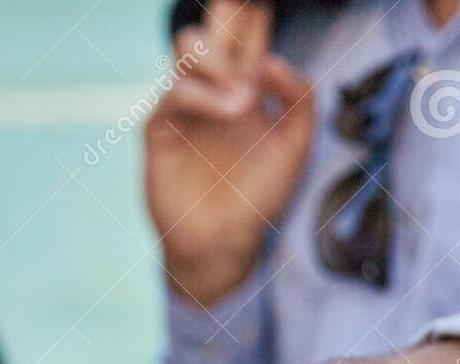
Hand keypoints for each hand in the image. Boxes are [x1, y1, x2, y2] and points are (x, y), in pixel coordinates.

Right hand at [149, 0, 313, 305]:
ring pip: (189, 48)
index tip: (262, 1)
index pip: (249, 34)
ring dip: (218, 59)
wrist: (223, 244)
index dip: (252, 15)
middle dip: (228, 8)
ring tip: (245, 98)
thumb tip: (271, 61)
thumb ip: (299, 98)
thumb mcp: (296, 147)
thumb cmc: (258, 198)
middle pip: (216, 28)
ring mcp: (185, 106)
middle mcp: (215, 88)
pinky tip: (233, 109)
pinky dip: (205, 94)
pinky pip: (175, 93)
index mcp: (247, 86)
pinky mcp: (160, 129)